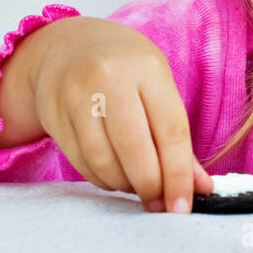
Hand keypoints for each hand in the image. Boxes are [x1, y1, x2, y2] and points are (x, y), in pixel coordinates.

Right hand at [24, 16, 214, 211]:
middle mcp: (110, 78)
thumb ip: (177, 138)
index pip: (170, 130)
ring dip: (125, 185)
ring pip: (103, 160)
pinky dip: (103, 179)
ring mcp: (76, 96)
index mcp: (147, 69)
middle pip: (134, 147)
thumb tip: (199, 188)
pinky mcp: (54, 114)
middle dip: (151, 185)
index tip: (183, 206)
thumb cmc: (126, 69)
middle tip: (159, 204)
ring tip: (137, 186)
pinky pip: (81, 162)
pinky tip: (115, 176)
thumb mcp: (159, 88)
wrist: (68, 46)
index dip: (179, 175)